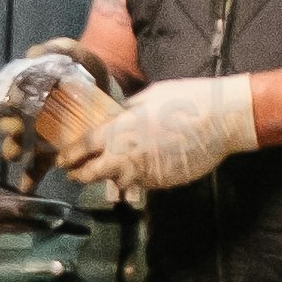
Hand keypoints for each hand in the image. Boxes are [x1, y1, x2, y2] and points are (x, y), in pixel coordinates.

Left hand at [45, 73, 258, 202]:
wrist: (220, 119)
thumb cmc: (185, 99)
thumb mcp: (149, 97)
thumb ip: (127, 113)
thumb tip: (116, 118)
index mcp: (120, 129)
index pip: (83, 147)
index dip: (69, 156)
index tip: (62, 161)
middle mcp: (127, 154)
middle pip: (92, 173)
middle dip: (80, 175)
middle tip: (75, 174)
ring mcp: (145, 171)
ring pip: (116, 183)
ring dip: (109, 179)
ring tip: (108, 174)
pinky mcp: (161, 182)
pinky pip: (141, 184)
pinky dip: (136, 180)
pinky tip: (139, 171)